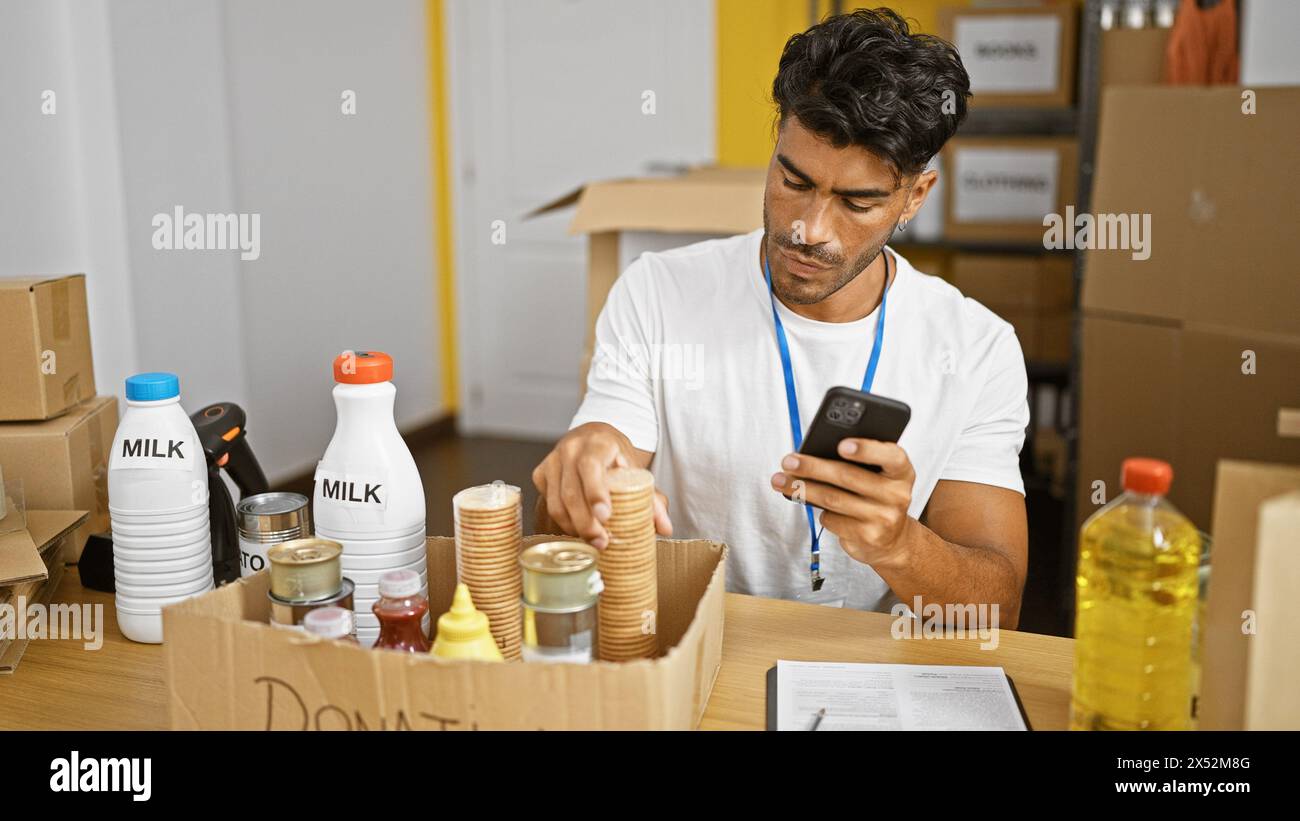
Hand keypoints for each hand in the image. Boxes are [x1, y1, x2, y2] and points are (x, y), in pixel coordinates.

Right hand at [532, 422, 671, 548]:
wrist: (592, 437)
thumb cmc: (616, 456)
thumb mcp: (635, 469)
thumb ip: (651, 498)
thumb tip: (665, 528)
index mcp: (597, 443)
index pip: (591, 467)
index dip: (595, 492)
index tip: (605, 516)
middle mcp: (570, 449)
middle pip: (571, 491)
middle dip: (585, 522)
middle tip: (601, 542)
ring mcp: (552, 460)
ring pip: (556, 501)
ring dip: (573, 526)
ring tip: (591, 540)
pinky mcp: (540, 473)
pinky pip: (548, 502)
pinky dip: (563, 520)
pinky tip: (578, 528)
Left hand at [769, 438, 915, 567]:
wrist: (892, 540)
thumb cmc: (877, 497)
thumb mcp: (878, 476)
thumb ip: (858, 462)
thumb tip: (813, 452)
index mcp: (901, 471)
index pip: (890, 456)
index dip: (866, 449)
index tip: (841, 444)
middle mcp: (897, 494)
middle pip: (849, 476)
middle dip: (814, 467)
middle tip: (789, 461)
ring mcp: (883, 518)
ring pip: (833, 499)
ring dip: (803, 489)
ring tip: (780, 480)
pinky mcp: (868, 537)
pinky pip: (832, 519)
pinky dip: (819, 511)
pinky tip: (812, 504)